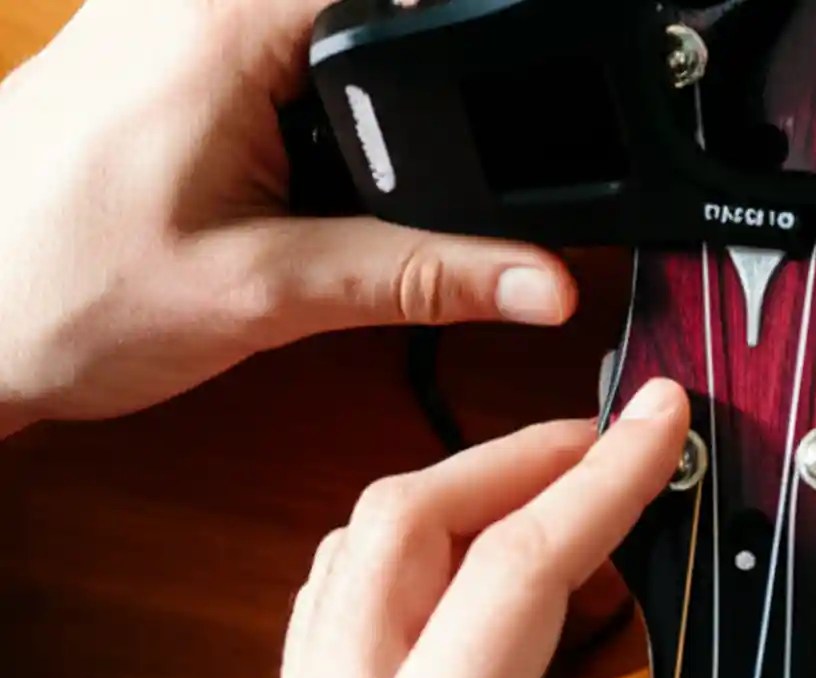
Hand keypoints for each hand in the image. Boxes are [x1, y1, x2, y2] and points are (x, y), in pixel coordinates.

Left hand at [0, 0, 575, 435]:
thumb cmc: (55, 295)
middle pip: (374, 15)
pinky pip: (278, 45)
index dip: (473, 47)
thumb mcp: (269, 293)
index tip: (507, 112)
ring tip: (317, 188)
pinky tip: (287, 175)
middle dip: (410, 95)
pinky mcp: (163, 44)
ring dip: (356, 110)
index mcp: (230, 20)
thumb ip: (422, 278)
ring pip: (330, 30)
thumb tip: (544, 278)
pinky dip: (311, 108)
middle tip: (370, 191)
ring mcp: (172, 12)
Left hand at [271, 379, 688, 677]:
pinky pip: (337, 593)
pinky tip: (460, 562)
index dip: (602, 480)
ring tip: (547, 498)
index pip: (518, 563)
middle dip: (518, 457)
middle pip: (408, 514)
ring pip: (358, 539)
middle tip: (602, 445)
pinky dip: (409, 551)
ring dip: (461, 493)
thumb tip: (675, 666)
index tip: (658, 423)